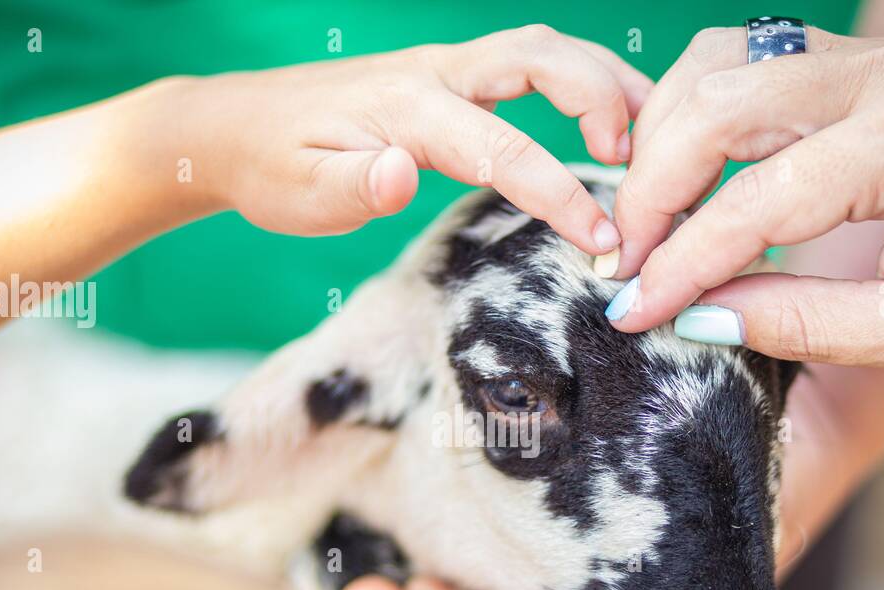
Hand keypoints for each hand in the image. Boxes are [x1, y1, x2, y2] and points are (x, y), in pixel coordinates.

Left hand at [170, 26, 651, 252]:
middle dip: (605, 99)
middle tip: (644, 163)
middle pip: (543, 57)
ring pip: (542, 51)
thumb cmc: (270, 167)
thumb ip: (355, 184)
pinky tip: (603, 123)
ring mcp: (443, 72)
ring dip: (602, 82)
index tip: (605, 243)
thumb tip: (403, 173)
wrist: (234, 128)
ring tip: (649, 135)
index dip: (560, 195)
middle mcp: (435, 74)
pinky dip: (576, 86)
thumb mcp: (300, 192)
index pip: (504, 149)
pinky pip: (526, 70)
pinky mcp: (446, 84)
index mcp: (407, 107)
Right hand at [605, 27, 883, 369]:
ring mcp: (868, 56)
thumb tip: (694, 314)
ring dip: (662, 141)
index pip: (756, 201)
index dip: (680, 262)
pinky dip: (694, 109)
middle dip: (650, 192)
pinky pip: (744, 57)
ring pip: (718, 65)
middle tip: (624, 263)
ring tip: (647, 220)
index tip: (631, 310)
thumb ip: (798, 322)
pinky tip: (683, 169)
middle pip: (717, 107)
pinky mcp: (855, 58)